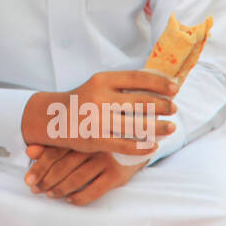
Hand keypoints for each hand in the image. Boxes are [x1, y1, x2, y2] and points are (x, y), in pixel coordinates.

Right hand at [21, 70, 177, 157]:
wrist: (51, 117)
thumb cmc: (82, 101)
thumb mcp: (98, 86)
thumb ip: (121, 86)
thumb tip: (158, 86)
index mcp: (102, 80)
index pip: (137, 78)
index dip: (159, 83)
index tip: (175, 88)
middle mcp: (100, 97)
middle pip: (140, 101)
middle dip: (162, 106)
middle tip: (174, 109)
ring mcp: (97, 119)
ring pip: (136, 124)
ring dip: (158, 127)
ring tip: (171, 128)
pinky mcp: (95, 139)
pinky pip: (125, 144)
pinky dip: (143, 146)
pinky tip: (153, 146)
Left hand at [23, 144, 147, 205]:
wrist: (136, 141)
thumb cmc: (98, 139)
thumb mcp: (77, 137)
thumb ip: (52, 144)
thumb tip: (28, 152)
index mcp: (81, 133)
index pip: (55, 152)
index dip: (39, 167)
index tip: (28, 180)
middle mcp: (93, 145)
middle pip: (63, 167)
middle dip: (46, 181)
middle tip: (35, 190)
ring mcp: (106, 159)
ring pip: (77, 179)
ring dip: (61, 190)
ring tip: (50, 195)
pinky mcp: (117, 174)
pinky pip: (95, 190)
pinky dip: (80, 197)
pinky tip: (70, 200)